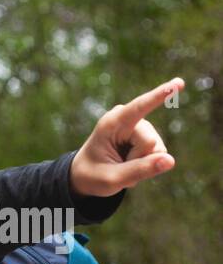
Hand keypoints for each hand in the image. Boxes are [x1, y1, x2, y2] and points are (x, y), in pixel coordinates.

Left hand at [70, 78, 182, 197]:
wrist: (85, 175)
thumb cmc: (93, 175)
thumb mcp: (111, 180)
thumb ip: (139, 170)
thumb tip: (171, 161)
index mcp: (112, 123)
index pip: (140, 107)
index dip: (160, 95)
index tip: (179, 83)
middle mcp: (128, 119)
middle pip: (150, 143)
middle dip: (138, 160)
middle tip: (117, 165)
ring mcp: (140, 126)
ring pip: (157, 150)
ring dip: (142, 163)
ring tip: (122, 164)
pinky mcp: (147, 135)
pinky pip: (159, 154)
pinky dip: (146, 164)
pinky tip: (130, 163)